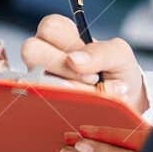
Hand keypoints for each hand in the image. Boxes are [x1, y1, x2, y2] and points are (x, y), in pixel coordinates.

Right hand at [23, 15, 147, 151]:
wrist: (126, 121)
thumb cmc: (122, 84)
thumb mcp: (122, 61)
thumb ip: (103, 53)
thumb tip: (79, 64)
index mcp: (69, 44)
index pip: (49, 26)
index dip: (61, 40)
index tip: (82, 65)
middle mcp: (51, 64)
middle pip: (30, 49)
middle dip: (55, 65)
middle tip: (81, 83)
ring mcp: (44, 87)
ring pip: (28, 81)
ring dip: (56, 92)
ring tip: (80, 104)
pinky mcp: (40, 110)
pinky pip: (26, 110)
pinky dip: (44, 116)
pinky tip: (66, 125)